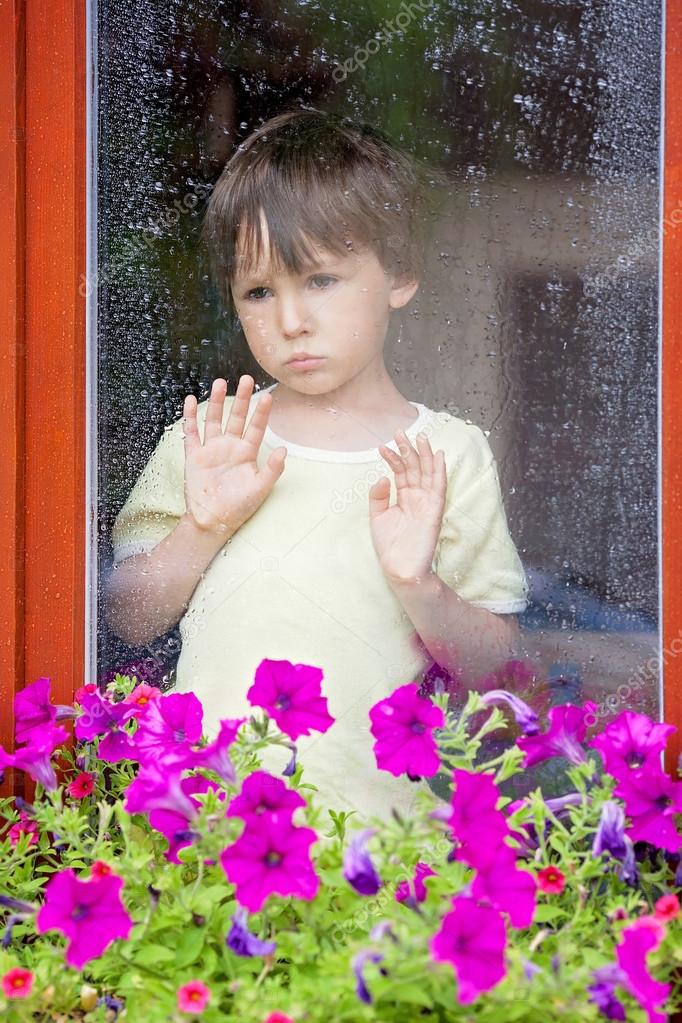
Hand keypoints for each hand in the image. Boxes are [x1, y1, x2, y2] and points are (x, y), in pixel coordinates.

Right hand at [182, 375, 286, 535]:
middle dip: (241, 399)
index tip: (267, 395)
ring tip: (220, 382)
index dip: (261, 412)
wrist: (213, 520)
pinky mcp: (194, 456)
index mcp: (247, 453)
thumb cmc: (239, 506)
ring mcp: (211, 450)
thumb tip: (284, 450)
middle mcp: (229, 447)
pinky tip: (190, 400)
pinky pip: (191, 433)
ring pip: (214, 420)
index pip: (256, 428)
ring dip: (217, 402)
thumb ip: (272, 469)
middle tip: (246, 379)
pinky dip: (190, 417)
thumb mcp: (260, 489)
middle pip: (236, 417)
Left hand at [368, 429, 446, 583]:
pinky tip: (438, 456)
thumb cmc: (390, 546)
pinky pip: (439, 488)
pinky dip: (439, 471)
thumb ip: (378, 496)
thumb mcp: (377, 517)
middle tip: (400, 431)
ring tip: (420, 436)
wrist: (400, 569)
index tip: (382, 446)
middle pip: (415, 468)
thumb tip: (383, 476)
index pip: (400, 472)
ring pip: (428, 474)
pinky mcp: (434, 511)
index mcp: (404, 498)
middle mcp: (417, 498)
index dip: (392, 458)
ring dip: (425, 455)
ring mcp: (427, 503)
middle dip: (408, 450)